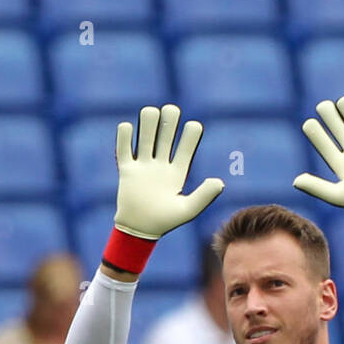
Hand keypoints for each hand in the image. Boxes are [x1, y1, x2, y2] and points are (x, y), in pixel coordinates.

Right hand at [113, 104, 223, 240]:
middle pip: (166, 132)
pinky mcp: (126, 169)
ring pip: (146, 133)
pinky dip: (125, 133)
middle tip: (170, 112)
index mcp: (179, 170)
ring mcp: (144, 165)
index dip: (192, 132)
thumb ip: (204, 196)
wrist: (139, 231)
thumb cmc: (165, 222)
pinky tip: (128, 128)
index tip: (193, 127)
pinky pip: (124, 147)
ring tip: (150, 114)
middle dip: (169, 118)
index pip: (187, 144)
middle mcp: (162, 164)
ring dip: (148, 120)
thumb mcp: (187, 210)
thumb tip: (219, 182)